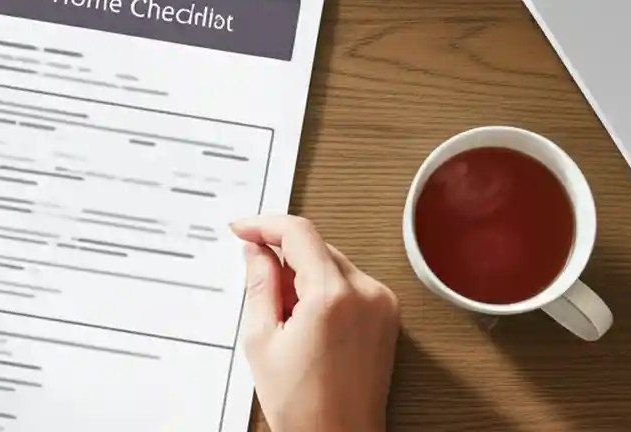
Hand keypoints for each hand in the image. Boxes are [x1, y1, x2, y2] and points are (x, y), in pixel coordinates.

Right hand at [231, 216, 399, 431]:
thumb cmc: (304, 406)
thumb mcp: (262, 339)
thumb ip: (258, 284)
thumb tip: (256, 251)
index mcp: (333, 295)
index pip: (298, 232)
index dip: (263, 224)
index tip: (243, 228)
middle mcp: (366, 293)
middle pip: (315, 247)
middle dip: (282, 260)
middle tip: (263, 296)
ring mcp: (382, 305)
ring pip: (331, 264)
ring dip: (303, 277)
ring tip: (289, 323)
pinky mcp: (387, 316)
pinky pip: (349, 283)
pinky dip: (323, 291)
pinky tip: (310, 325)